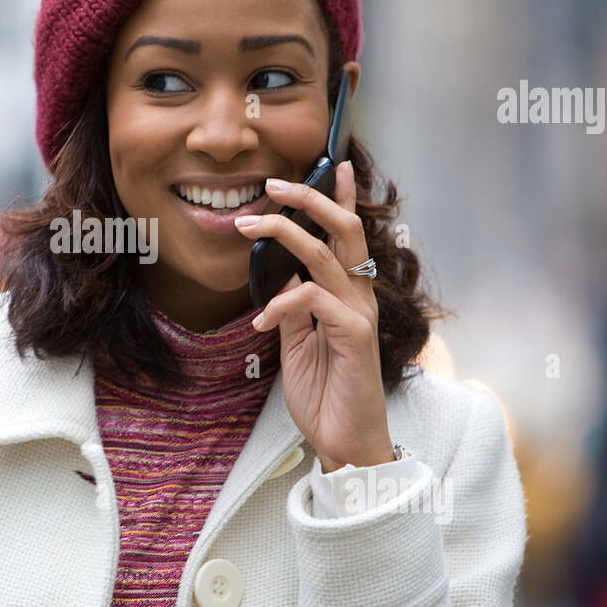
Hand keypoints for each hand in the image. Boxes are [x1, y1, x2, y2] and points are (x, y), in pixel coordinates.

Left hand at [234, 161, 394, 472]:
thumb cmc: (324, 393)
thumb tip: (280, 278)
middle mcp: (360, 296)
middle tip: (272, 183)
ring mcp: (359, 314)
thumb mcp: (297, 344)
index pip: (348, 236)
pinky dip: (281, 303)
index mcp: (349, 294)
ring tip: (246, 227)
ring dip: (282, 234)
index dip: (341, 198)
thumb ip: (294, 309)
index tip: (331, 164)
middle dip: (309, 199)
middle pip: (345, 229)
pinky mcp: (354, 335)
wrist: (344, 442)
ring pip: (325, 254)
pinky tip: (261, 321)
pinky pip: (313, 300)